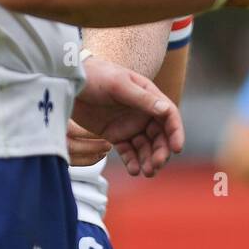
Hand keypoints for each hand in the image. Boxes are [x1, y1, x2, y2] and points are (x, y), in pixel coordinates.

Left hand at [72, 56, 184, 176]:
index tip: (177, 149)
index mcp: (149, 96)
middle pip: (160, 135)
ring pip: (145, 146)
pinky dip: (132, 162)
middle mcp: (143, 112)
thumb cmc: (97, 76)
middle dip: (161, 151)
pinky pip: (128, 151)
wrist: (71, 83)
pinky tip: (134, 170)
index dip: (176, 132)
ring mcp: (129, 124)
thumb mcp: (119, 85)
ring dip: (149, 159)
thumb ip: (142, 98)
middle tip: (156, 165)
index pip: (169, 116)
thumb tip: (166, 110)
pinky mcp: (115, 135)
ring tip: (146, 172)